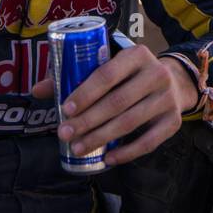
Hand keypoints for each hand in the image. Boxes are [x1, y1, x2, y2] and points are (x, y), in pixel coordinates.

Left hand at [31, 45, 189, 165]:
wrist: (174, 82)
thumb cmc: (129, 75)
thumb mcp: (109, 65)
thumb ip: (75, 74)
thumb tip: (38, 91)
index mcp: (137, 54)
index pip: (108, 74)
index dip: (86, 93)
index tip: (65, 109)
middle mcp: (157, 73)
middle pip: (118, 101)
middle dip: (88, 120)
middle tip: (64, 133)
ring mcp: (168, 98)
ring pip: (130, 123)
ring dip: (101, 138)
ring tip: (78, 147)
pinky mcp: (173, 121)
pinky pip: (149, 142)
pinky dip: (126, 153)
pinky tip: (107, 158)